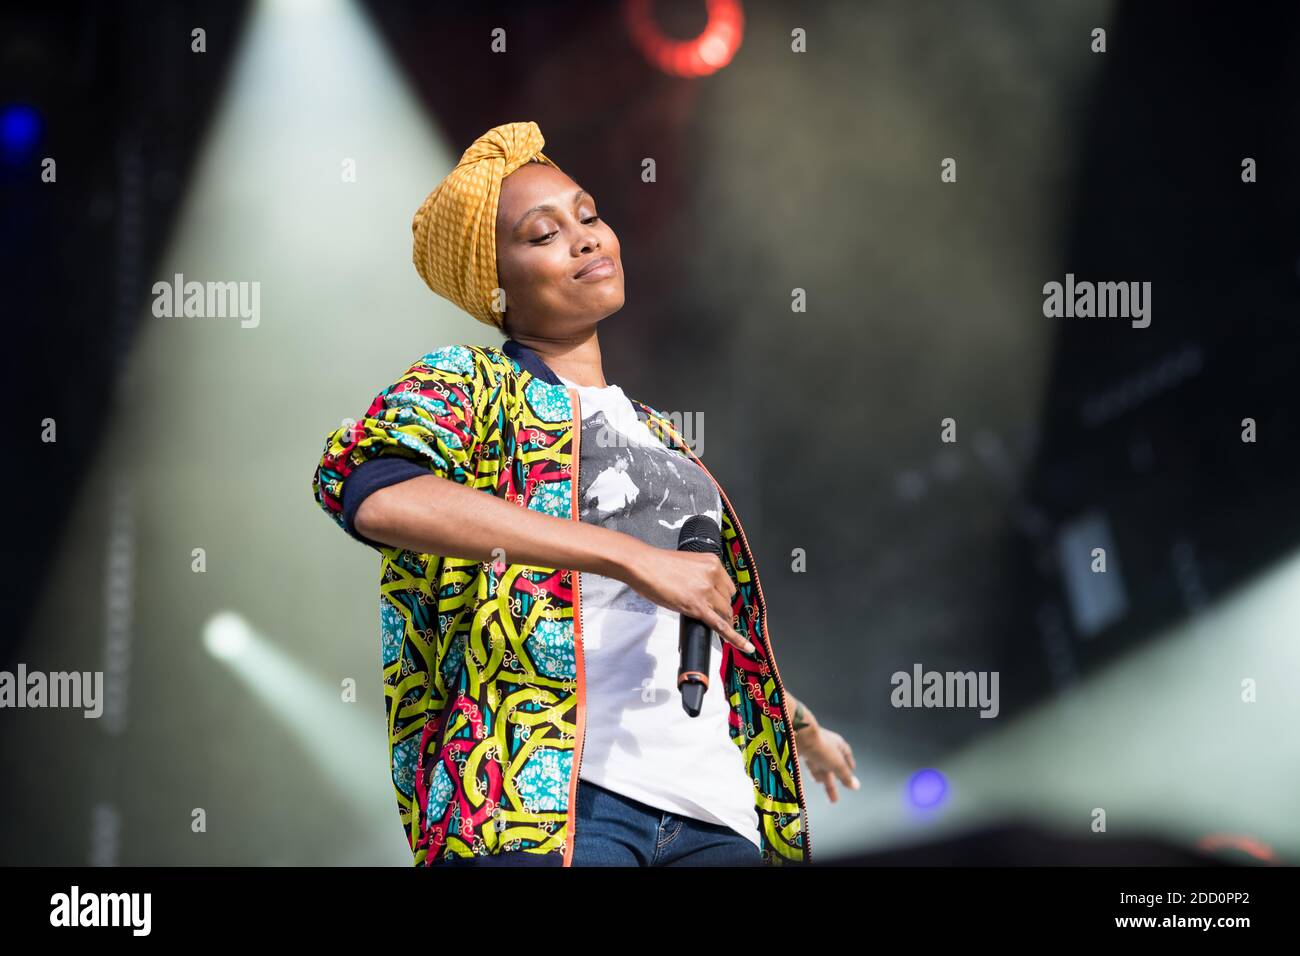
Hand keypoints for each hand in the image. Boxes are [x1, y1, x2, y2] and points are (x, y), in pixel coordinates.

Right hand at [617, 542, 754, 653]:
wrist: (643, 565)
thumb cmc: (658, 564)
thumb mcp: (687, 563)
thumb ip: (699, 575)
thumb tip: (701, 589)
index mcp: (712, 563)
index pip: (728, 585)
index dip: (724, 597)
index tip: (721, 603)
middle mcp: (713, 576)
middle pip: (728, 599)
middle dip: (722, 608)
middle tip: (712, 613)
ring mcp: (707, 592)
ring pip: (725, 612)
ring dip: (721, 619)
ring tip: (713, 623)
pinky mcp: (698, 607)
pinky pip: (720, 625)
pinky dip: (735, 638)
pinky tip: (745, 647)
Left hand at [796, 722, 858, 802]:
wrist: (799, 734)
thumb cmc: (821, 746)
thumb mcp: (837, 764)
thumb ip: (845, 776)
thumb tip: (856, 786)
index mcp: (838, 744)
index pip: (846, 754)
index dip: (848, 765)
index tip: (850, 771)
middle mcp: (826, 745)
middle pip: (831, 765)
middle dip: (832, 782)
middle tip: (834, 799)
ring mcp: (812, 747)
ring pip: (818, 765)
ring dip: (820, 778)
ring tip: (820, 786)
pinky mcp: (800, 750)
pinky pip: (806, 764)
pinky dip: (809, 773)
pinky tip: (809, 780)